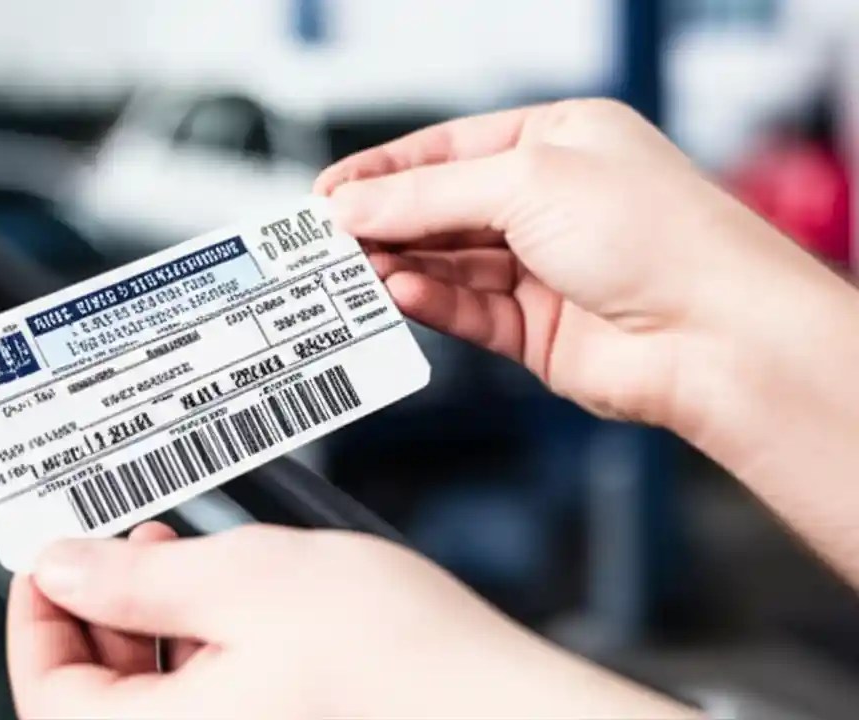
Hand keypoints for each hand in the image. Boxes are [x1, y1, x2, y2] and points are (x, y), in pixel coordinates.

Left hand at [8, 523, 696, 718]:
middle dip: (99, 612)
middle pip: (97, 697)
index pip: (47, 691)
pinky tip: (227, 604)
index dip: (35, 613)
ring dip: (150, 627)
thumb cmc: (398, 659)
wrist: (504, 707)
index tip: (49, 556)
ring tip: (179, 557)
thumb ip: (135, 578)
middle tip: (121, 541)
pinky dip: (199, 654)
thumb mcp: (245, 581)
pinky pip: (206, 706)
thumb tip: (64, 568)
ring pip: (152, 700)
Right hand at [317, 99, 834, 431]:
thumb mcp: (526, 181)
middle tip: (324, 241)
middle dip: (383, 223)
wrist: (716, 336)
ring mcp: (543, 268)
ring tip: (350, 272)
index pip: (446, 151)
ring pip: (447, 264)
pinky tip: (399, 297)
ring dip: (399, 266)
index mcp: (559, 142)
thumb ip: (428, 196)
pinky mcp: (536, 330)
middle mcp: (550, 203)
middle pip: (440, 209)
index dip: (383, 171)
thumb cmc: (659, 236)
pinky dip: (429, 303)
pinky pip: (466, 311)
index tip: (328, 194)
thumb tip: (354, 205)